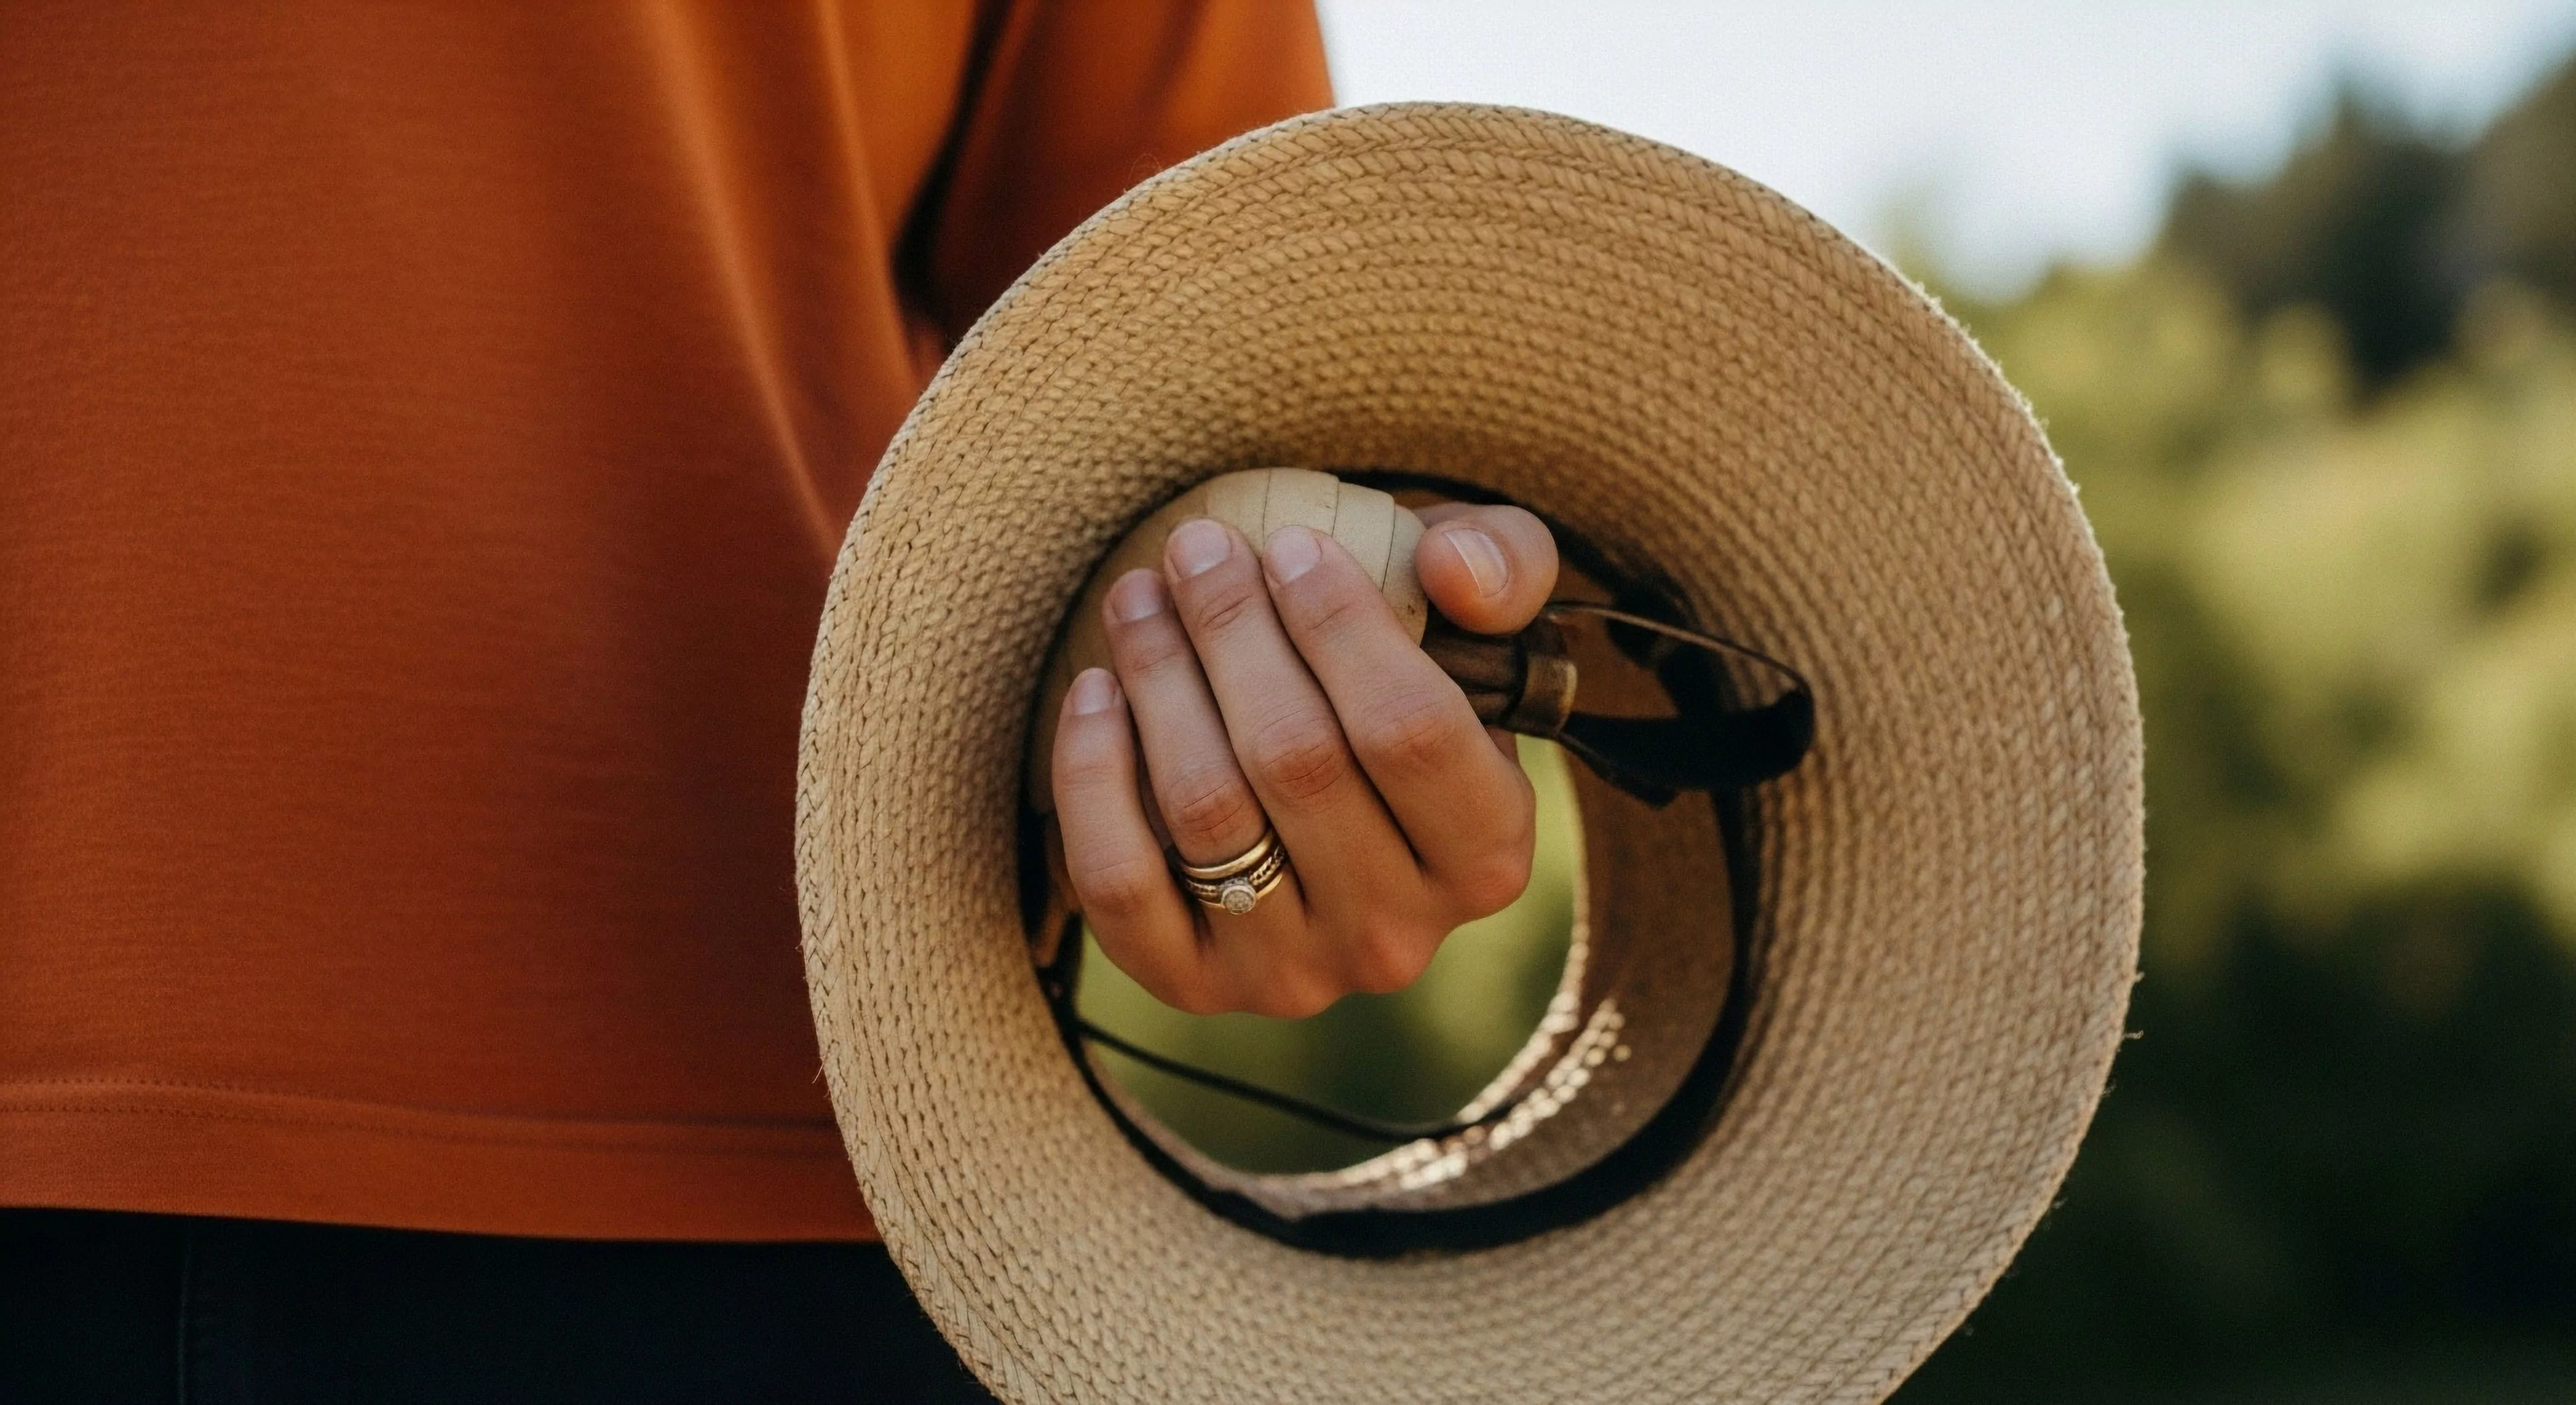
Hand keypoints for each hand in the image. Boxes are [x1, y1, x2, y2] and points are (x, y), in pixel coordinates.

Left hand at [1050, 503, 1559, 1016]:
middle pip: (1297, 760)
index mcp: (1488, 855)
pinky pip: (1119, 882)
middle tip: (1194, 548)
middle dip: (1231, 632)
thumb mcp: (1479, 614)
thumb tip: (1454, 571)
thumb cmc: (1404, 678)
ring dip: (1157, 679)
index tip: (1286, 543)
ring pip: (1205, 809)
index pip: (1412, 729)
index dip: (1339, 625)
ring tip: (1139, 595)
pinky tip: (1094, 690)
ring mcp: (1293, 975)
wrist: (1328, 786)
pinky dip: (1092, 777)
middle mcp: (1398, 934)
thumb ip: (1500, 565)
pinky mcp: (1192, 986)